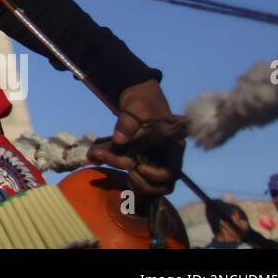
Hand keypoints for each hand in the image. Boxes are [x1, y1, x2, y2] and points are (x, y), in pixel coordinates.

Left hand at [87, 79, 185, 197]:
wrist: (136, 93)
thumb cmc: (142, 99)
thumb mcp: (136, 106)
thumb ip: (128, 122)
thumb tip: (119, 140)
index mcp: (172, 145)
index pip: (172, 172)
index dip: (156, 176)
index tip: (138, 167)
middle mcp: (166, 156)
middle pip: (161, 183)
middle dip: (141, 182)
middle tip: (123, 172)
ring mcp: (155, 158)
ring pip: (151, 184)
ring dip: (135, 183)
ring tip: (116, 168)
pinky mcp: (142, 158)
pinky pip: (137, 175)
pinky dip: (123, 173)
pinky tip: (105, 160)